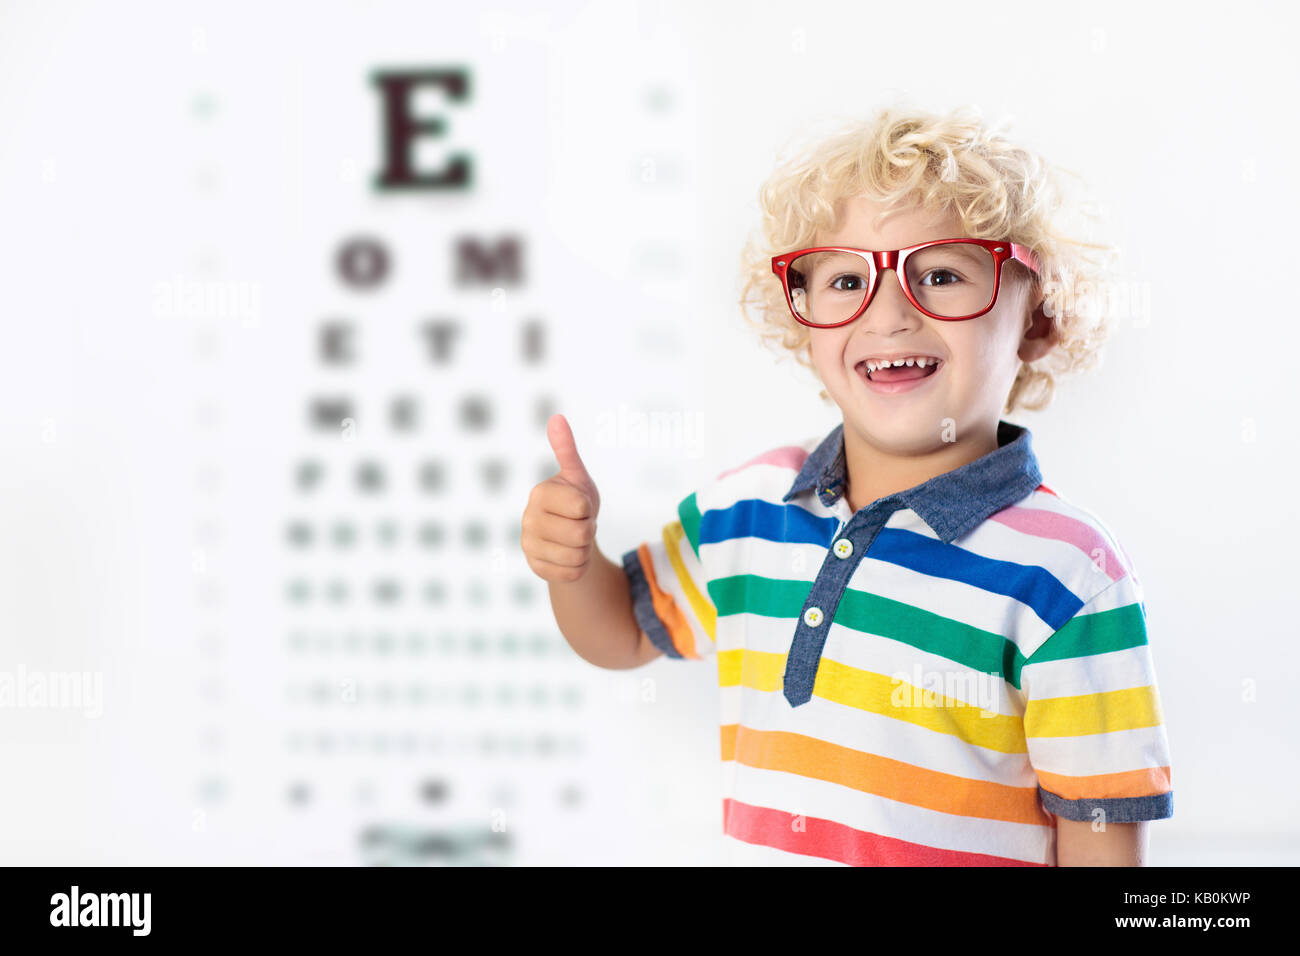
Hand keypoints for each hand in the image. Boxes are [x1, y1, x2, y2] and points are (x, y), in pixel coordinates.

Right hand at [521, 414, 601, 582]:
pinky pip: (572, 573)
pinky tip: (568, 555)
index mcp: (540, 493)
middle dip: (588, 530)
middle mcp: (528, 519)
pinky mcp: (535, 567)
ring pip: (577, 555)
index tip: (579, 507)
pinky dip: (578, 566)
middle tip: (578, 523)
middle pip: (582, 533)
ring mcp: (528, 545)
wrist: (569, 535)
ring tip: (574, 539)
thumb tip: (556, 418)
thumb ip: (567, 449)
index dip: (589, 509)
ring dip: (584, 549)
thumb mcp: (576, 476)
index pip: (582, 507)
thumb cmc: (574, 501)